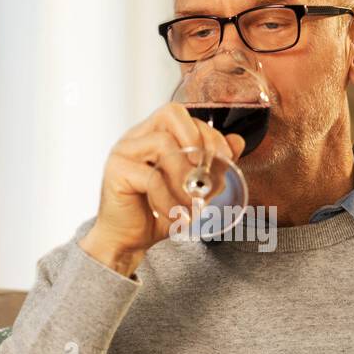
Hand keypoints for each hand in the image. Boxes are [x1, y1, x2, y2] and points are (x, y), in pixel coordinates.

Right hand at [79, 103, 244, 276]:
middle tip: (205, 171)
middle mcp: (137, 137)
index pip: (184, 116)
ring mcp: (124, 151)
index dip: (209, 132)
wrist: (127, 240)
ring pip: (163, 143)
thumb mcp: (194, 189)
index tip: (225, 157)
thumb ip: (214, 165)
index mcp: (154, 134)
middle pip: (170, 113)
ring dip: (184, 176)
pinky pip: (151, 177)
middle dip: (197, 139)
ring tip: (191, 204)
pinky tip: (175, 215)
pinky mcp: (116, 171)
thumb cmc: (157, 212)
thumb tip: (237, 142)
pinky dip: (169, 199)